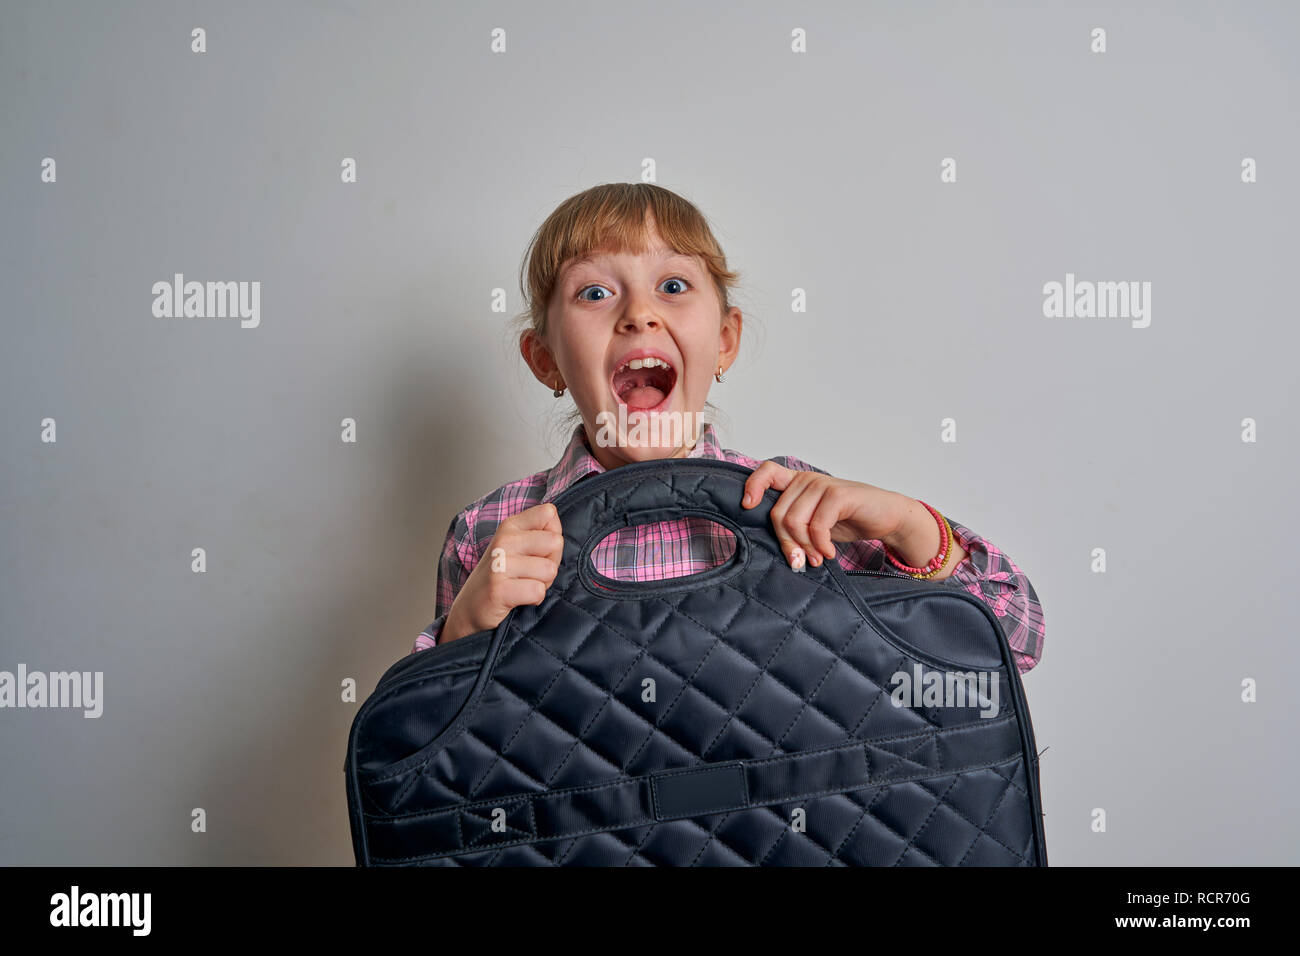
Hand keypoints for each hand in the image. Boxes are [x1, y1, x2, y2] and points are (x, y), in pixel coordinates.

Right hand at [441, 502, 564, 641]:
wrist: (469, 607)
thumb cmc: (502, 576)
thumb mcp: (517, 546)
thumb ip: (540, 533)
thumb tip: (558, 533)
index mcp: (510, 526)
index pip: (549, 513)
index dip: (553, 535)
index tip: (538, 550)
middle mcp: (504, 540)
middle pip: (556, 542)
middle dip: (551, 562)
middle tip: (531, 573)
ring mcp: (500, 564)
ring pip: (549, 570)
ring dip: (542, 583)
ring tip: (523, 585)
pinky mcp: (499, 589)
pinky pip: (538, 591)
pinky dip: (534, 599)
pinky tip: (519, 598)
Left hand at [740, 462, 905, 569]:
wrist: (887, 517)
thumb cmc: (849, 520)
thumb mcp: (815, 524)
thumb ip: (795, 527)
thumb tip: (781, 551)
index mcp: (797, 483)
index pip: (767, 472)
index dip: (753, 486)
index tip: (748, 506)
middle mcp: (807, 480)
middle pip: (778, 513)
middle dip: (787, 542)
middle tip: (800, 561)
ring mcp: (823, 485)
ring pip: (795, 521)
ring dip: (805, 547)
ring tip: (816, 559)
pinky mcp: (839, 495)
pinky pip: (817, 525)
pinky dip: (820, 544)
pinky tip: (829, 553)